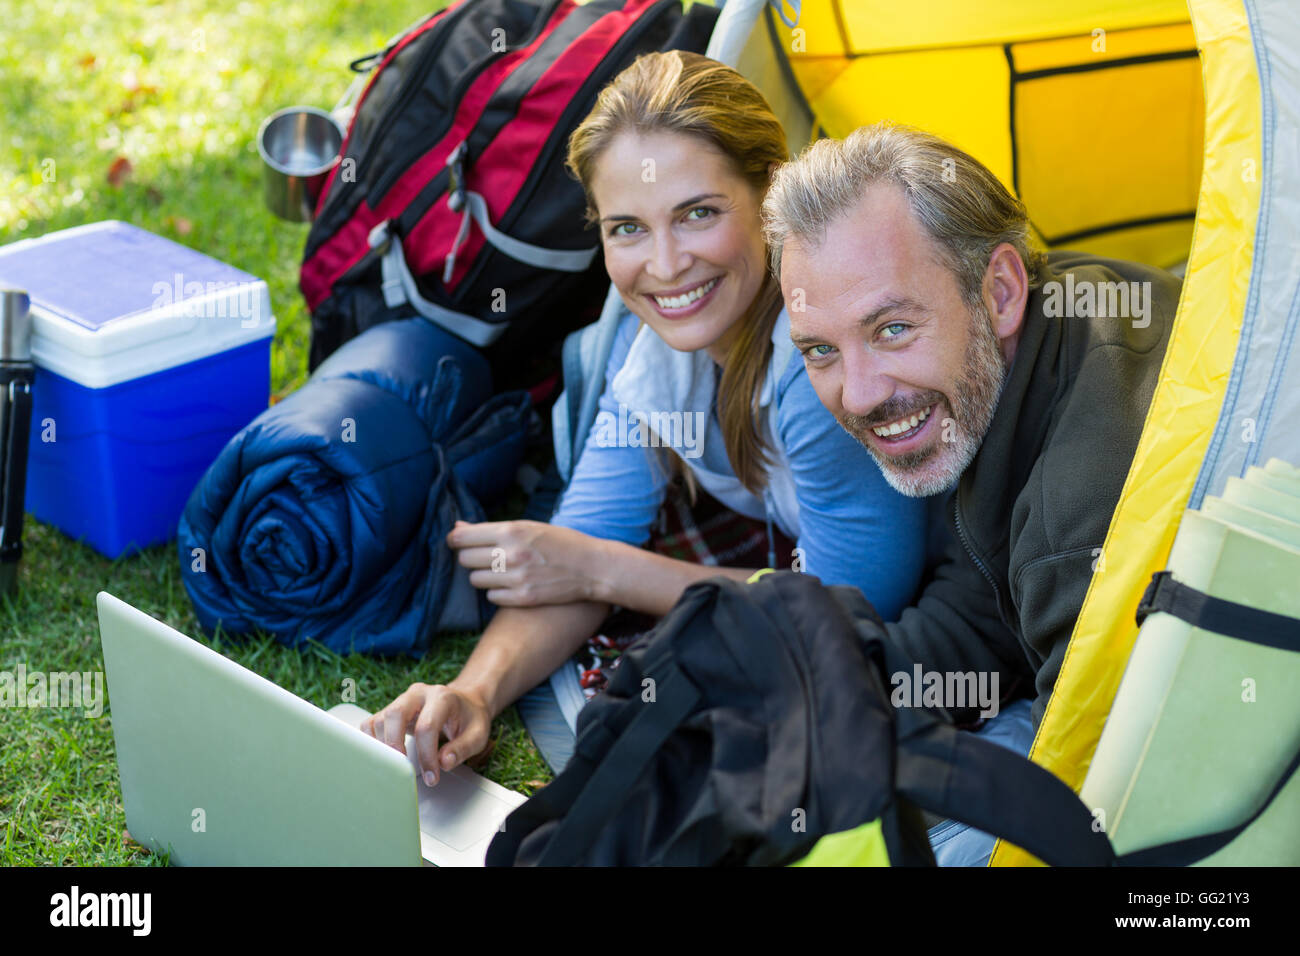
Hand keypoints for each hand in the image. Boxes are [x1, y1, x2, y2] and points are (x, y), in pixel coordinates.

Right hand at [361, 682, 490, 785]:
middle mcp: (419, 694)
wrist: (465, 702)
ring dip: (383, 746)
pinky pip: (372, 723)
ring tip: (397, 766)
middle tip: (401, 770)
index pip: (427, 726)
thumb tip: (443, 763)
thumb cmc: (470, 719)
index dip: (426, 755)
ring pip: (381, 719)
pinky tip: (384, 756)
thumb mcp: (478, 735)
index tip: (431, 777)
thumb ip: (462, 749)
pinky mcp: (391, 710)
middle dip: (394, 745)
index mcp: (442, 697)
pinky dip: (372, 741)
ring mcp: (402, 700)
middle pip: (395, 714)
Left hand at [446, 519, 604, 606]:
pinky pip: (491, 597)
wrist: (593, 567)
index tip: (457, 542)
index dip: (455, 540)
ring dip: (484, 576)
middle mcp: (510, 554)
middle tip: (485, 557)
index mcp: (511, 531)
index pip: (462, 537)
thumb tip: (458, 526)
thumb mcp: (529, 526)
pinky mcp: (522, 598)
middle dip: (471, 557)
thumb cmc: (562, 542)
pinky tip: (513, 584)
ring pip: (475, 580)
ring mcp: (516, 578)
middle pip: (465, 559)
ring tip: (502, 571)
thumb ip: (492, 529)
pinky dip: (497, 592)